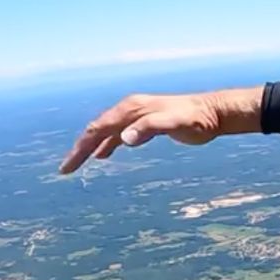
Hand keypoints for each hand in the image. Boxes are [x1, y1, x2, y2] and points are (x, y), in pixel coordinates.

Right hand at [57, 87, 260, 173]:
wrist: (214, 113)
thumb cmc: (196, 118)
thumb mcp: (175, 123)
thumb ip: (150, 128)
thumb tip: (124, 139)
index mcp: (131, 110)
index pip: (97, 130)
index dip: (80, 149)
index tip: (67, 168)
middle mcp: (130, 110)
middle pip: (97, 130)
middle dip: (79, 150)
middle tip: (65, 170)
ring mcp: (137, 116)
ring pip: (106, 131)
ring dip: (90, 147)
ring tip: (77, 164)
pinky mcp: (146, 123)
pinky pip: (119, 134)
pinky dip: (108, 144)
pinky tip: (104, 156)